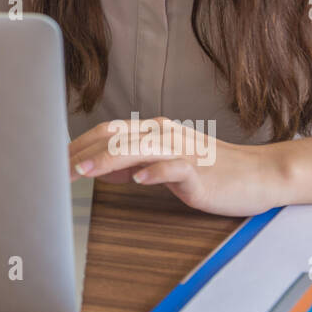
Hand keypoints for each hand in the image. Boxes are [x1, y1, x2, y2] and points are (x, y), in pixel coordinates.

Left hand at [67, 116, 286, 216]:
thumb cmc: (211, 171)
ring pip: (137, 148)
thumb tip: (100, 169)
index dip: (79, 144)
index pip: (107, 132)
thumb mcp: (165, 163)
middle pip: (114, 138)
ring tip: (83, 171)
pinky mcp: (199, 171)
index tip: (55, 158)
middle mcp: (164, 134)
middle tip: (56, 168)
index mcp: (154, 131)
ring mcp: (181, 151)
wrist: (257, 175)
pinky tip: (138, 181)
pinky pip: (173, 168)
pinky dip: (154, 172)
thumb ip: (134, 163)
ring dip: (106, 160)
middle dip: (82, 153)